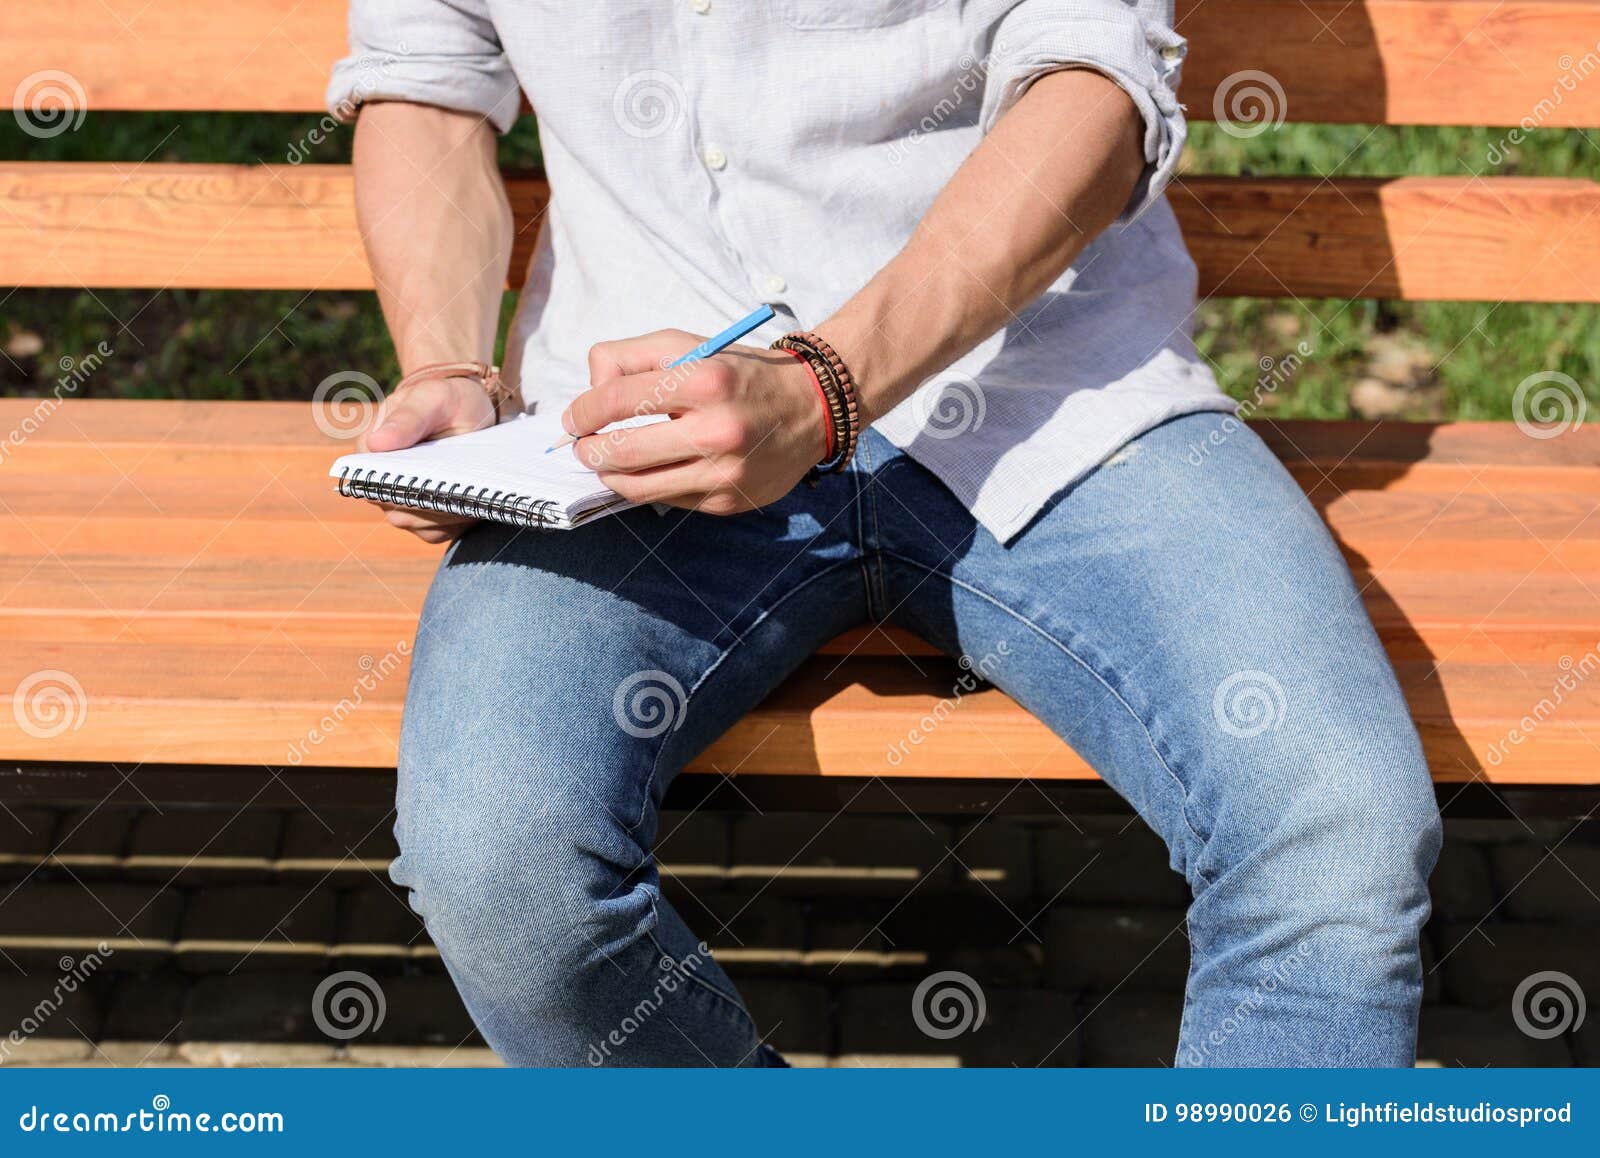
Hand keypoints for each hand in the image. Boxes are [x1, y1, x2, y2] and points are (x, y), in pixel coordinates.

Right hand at [360, 374, 499, 542]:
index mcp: (371, 451)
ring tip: (475, 491)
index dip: (404, 482)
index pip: (376, 478)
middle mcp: (380, 483)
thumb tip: (376, 443)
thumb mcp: (432, 398)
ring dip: (449, 512)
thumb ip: (408, 418)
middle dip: (433, 500)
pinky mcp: (428, 520)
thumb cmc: (445, 401)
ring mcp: (403, 505)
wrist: (469, 414)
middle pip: (400, 508)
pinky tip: (477, 502)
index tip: (434, 476)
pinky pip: (439, 532)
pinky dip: (459, 521)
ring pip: (421, 524)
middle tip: (465, 485)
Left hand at [563, 330, 827, 514]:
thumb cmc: (738, 374)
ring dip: (610, 475)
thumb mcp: (689, 345)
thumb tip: (589, 389)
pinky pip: (669, 500)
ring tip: (604, 462)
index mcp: (704, 380)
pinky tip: (650, 470)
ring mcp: (724, 473)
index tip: (574, 418)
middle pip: (621, 452)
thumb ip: (630, 356)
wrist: (810, 409)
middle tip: (580, 446)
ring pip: (638, 487)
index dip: (584, 411)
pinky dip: (650, 486)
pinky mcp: (728, 503)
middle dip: (588, 451)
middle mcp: (717, 430)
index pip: (618, 400)